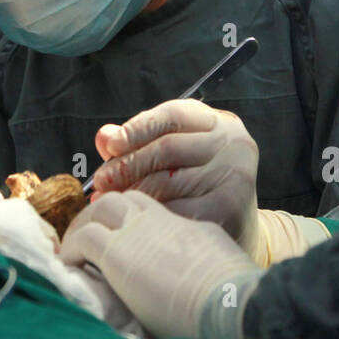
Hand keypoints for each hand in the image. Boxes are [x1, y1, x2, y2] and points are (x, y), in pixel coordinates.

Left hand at [61, 191, 261, 338]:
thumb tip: (189, 254)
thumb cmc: (230, 290)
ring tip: (76, 243)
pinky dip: (72, 248)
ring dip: (86, 222)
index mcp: (188, 221)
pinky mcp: (116, 251)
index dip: (131, 211)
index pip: (152, 204)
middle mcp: (160, 219)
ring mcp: (138, 231)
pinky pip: (84, 238)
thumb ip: (198, 245)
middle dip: (105, 210)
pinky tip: (69, 262)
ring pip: (102, 208)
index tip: (120, 226)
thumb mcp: (217, 256)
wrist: (227, 299)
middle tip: (92, 227)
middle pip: (125, 198)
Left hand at [91, 100, 261, 255]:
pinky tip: (137, 220)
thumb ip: (139, 141)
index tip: (111, 146)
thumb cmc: (198, 182)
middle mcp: (232, 143)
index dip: (137, 128)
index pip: (173, 116)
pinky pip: (178, 210)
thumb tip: (104, 137)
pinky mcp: (230, 208)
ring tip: (113, 202)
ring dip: (134, 193)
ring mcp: (234, 176)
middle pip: (167, 148)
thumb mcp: (174, 152)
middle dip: (128, 166)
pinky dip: (151, 215)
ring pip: (169, 182)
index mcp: (217, 121)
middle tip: (102, 182)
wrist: (237, 223)